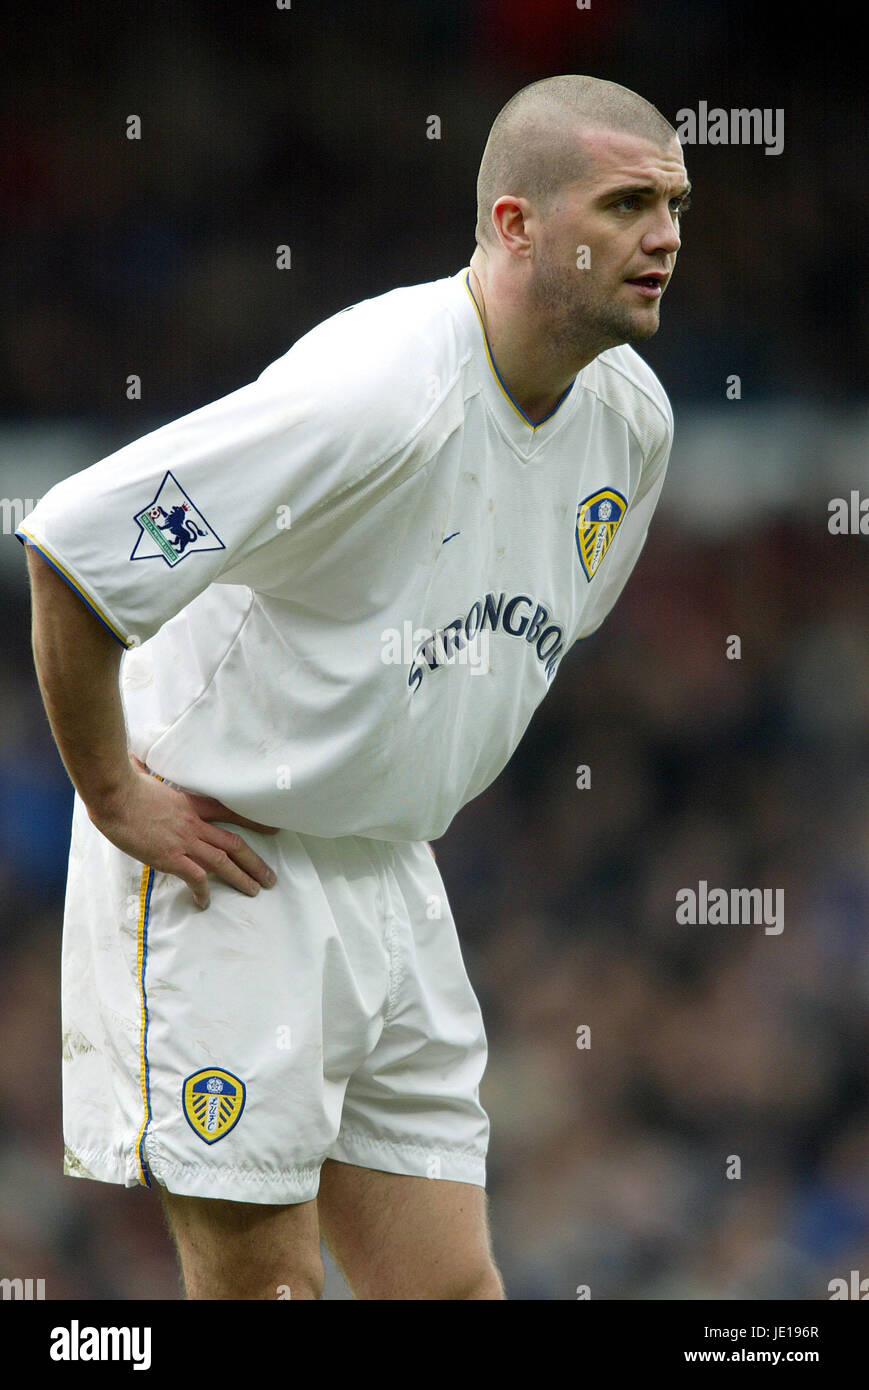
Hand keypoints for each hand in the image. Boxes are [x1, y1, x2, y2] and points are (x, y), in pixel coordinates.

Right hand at [88, 757, 279, 909]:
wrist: (114, 795)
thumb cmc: (126, 783)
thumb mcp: (149, 776)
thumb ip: (151, 773)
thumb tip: (139, 762)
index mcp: (192, 803)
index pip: (230, 812)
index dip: (253, 821)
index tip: (272, 829)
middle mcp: (195, 823)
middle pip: (234, 843)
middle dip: (255, 862)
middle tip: (269, 877)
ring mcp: (184, 841)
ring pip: (223, 862)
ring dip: (241, 878)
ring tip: (254, 890)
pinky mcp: (170, 857)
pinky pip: (195, 877)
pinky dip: (203, 891)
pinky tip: (205, 902)